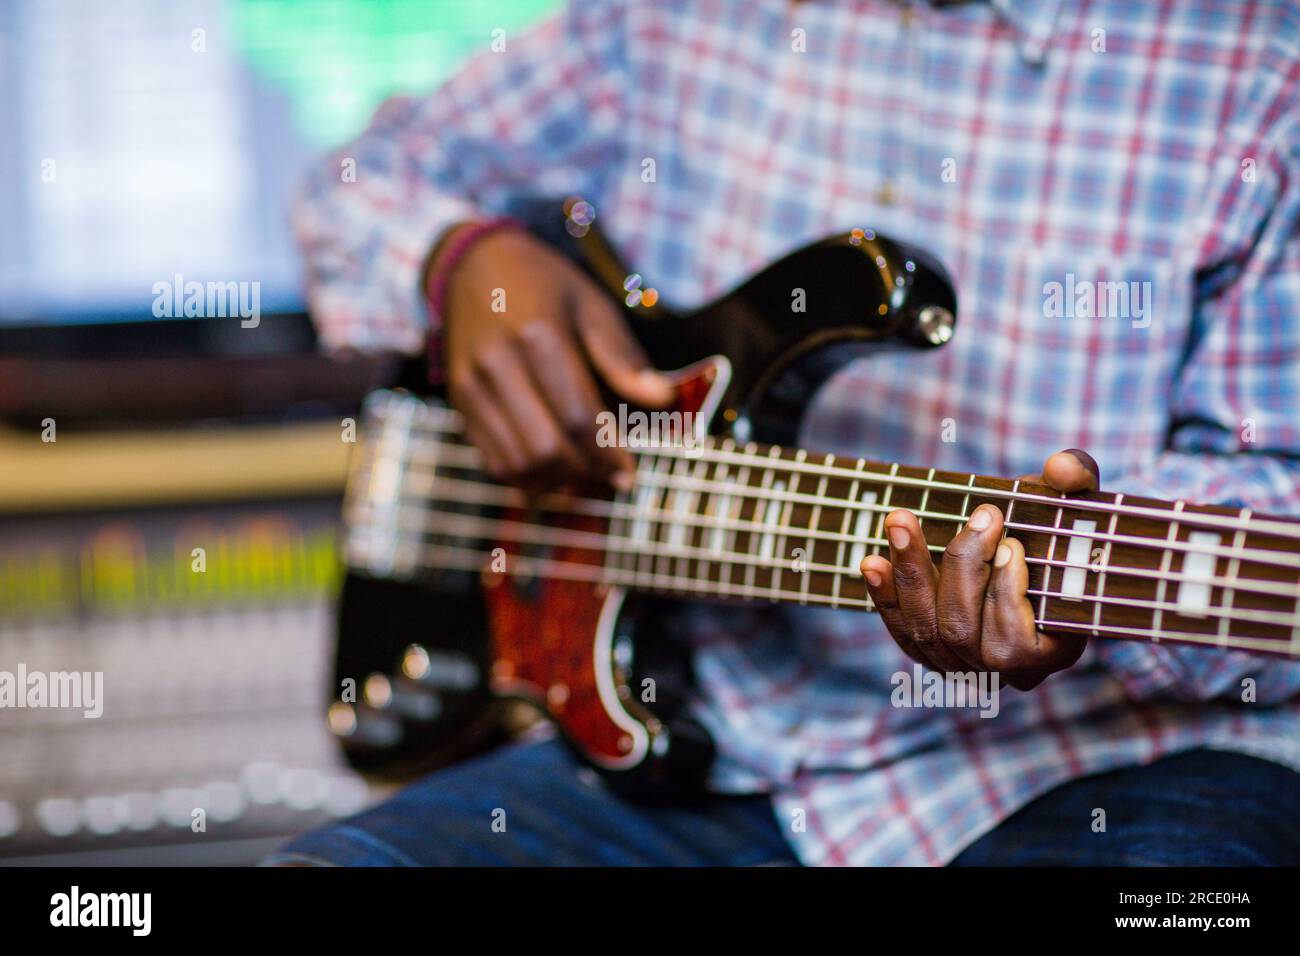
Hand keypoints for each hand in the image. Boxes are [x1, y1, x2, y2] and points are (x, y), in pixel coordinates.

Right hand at [439, 225, 672, 490]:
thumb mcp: (591, 305)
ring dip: (555, 484)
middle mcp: (499, 363)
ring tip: (584, 481)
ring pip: (516, 462)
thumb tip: (663, 398)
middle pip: (545, 447)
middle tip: (610, 480)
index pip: (578, 416)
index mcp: (539, 335)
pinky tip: (551, 475)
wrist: (474, 266)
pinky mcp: (459, 401)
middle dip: (584, 474)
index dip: (607, 454)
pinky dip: (525, 479)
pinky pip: (492, 459)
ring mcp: (473, 385)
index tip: (629, 473)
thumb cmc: (544, 285)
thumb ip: (623, 356)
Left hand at [859, 449, 1100, 689]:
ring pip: (925, 630)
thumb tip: (1059, 466)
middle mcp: (1005, 672)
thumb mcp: (1080, 499)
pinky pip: (901, 629)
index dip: (1006, 594)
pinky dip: (884, 595)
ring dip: (911, 571)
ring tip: (900, 520)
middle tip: (978, 515)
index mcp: (1053, 652)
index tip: (1011, 546)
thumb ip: (1079, 478)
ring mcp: (964, 666)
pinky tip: (871, 561)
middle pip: (963, 632)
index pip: (1016, 644)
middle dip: (961, 567)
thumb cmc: (1062, 531)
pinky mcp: (931, 653)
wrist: (1035, 554)